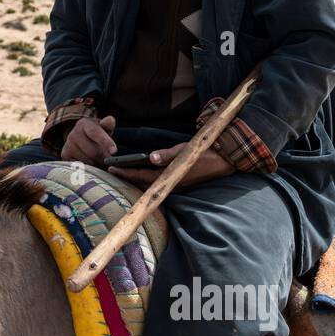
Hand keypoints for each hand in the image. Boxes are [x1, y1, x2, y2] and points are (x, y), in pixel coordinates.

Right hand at [61, 115, 116, 165]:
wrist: (81, 139)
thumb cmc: (97, 134)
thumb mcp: (103, 128)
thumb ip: (108, 125)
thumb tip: (110, 120)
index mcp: (84, 124)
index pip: (95, 133)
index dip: (106, 142)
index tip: (114, 151)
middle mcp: (73, 134)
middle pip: (93, 152)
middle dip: (103, 158)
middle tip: (109, 160)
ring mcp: (68, 146)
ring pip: (88, 161)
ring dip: (96, 164)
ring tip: (99, 160)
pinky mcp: (65, 156)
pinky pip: (81, 167)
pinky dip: (89, 168)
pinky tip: (91, 163)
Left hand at [107, 140, 234, 190]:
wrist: (223, 160)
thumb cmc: (202, 153)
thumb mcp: (184, 150)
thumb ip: (167, 154)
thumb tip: (151, 157)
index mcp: (170, 176)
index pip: (142, 176)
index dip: (126, 173)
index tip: (111, 168)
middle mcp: (171, 184)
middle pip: (143, 184)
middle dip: (127, 178)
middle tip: (111, 171)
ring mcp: (174, 185)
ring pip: (150, 185)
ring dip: (135, 180)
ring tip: (121, 173)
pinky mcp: (178, 183)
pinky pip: (157, 184)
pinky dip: (146, 179)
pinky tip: (140, 173)